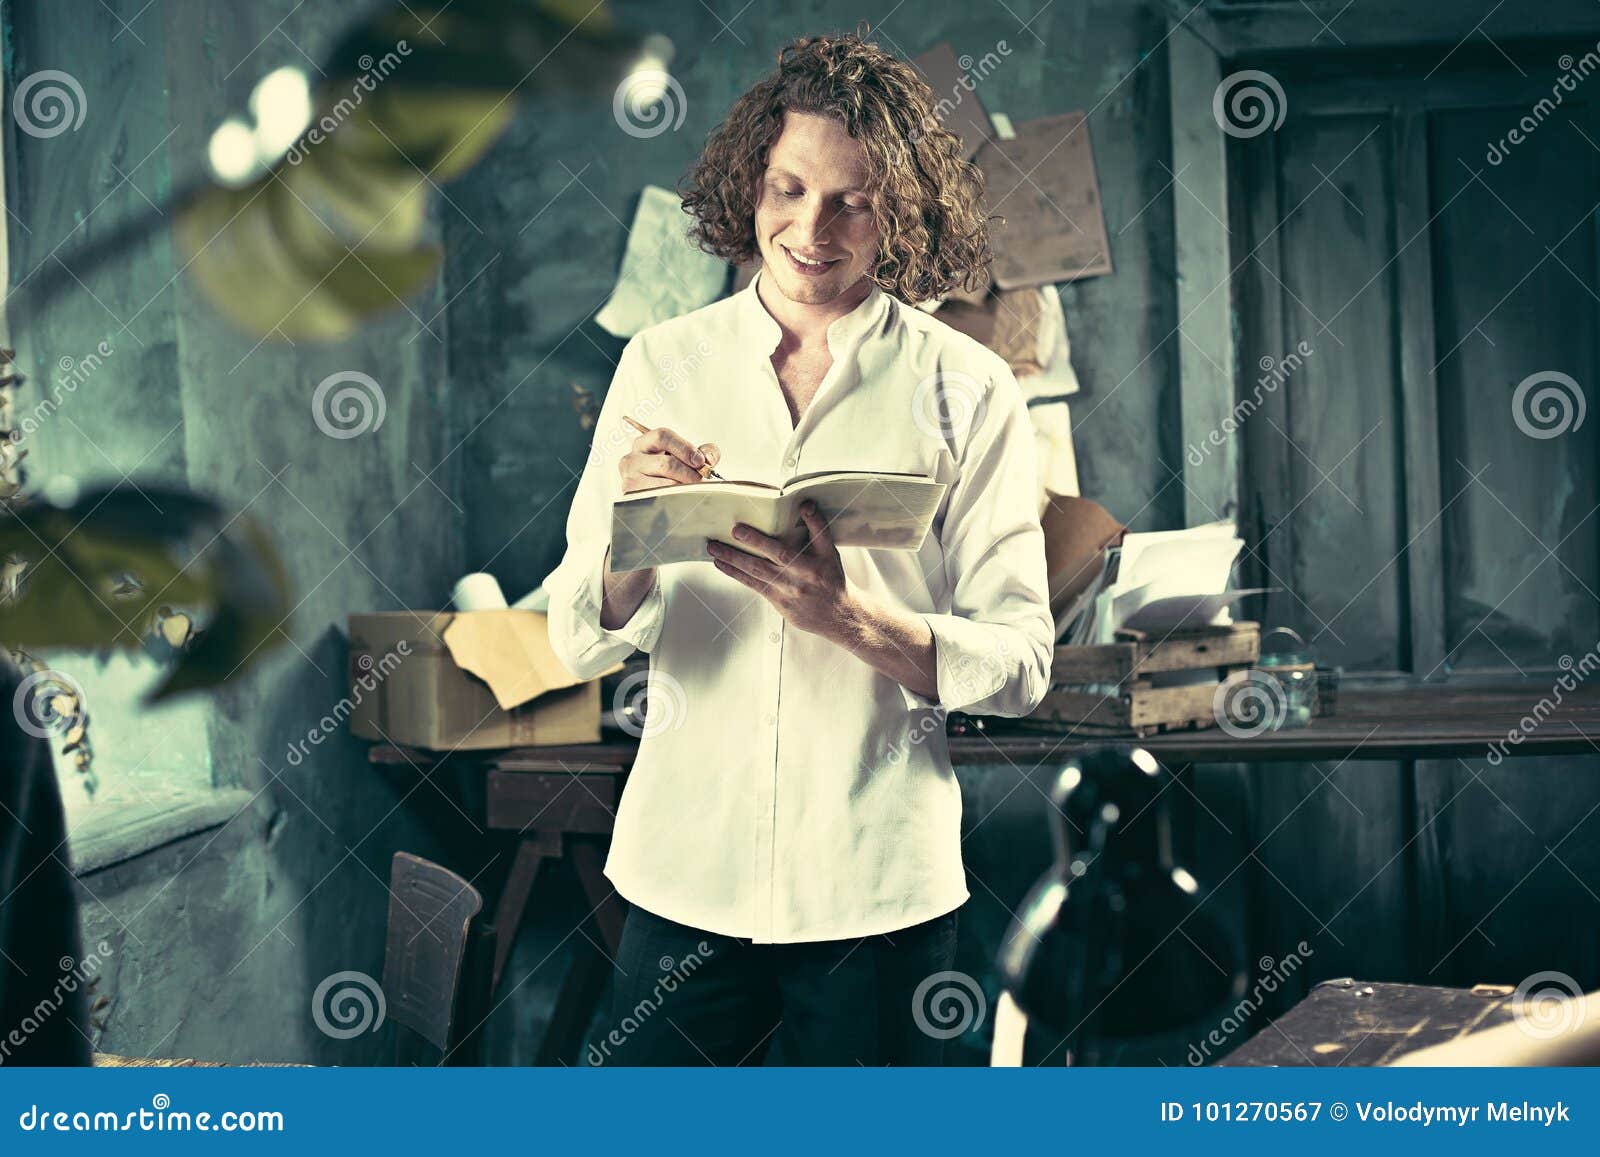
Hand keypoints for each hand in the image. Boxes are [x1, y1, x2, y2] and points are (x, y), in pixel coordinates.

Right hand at [619, 425, 719, 493]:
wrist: (648, 499)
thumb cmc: (668, 473)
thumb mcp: (683, 457)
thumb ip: (701, 452)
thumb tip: (709, 457)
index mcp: (644, 443)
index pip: (662, 436)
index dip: (684, 447)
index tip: (700, 461)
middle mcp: (632, 459)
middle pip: (665, 464)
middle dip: (688, 473)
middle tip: (701, 479)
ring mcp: (630, 479)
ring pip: (664, 484)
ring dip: (684, 488)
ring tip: (692, 491)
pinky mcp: (631, 497)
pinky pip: (659, 499)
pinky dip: (675, 500)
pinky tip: (680, 500)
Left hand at [706, 501, 858, 639]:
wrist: (838, 614)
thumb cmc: (832, 578)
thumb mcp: (830, 551)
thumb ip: (817, 527)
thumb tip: (805, 505)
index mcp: (809, 566)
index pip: (781, 551)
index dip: (760, 540)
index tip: (740, 529)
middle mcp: (795, 580)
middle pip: (763, 564)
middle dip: (739, 551)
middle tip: (719, 540)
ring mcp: (784, 593)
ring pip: (754, 575)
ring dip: (731, 562)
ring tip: (714, 550)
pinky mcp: (777, 602)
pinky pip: (753, 586)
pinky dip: (736, 574)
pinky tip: (722, 565)